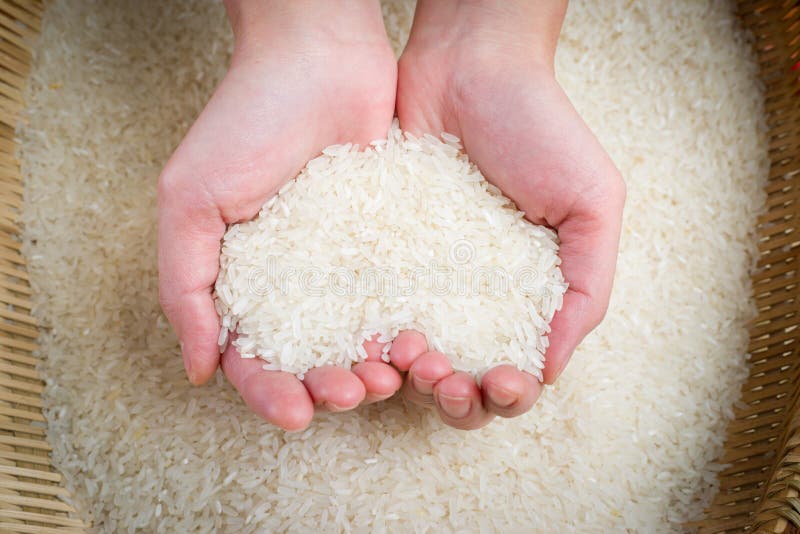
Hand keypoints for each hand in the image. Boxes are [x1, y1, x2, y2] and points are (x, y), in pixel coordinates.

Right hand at [158, 0, 400, 430]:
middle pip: (309, 360)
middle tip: (350, 394)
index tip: (293, 414)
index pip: (251, 358)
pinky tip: (418, 341)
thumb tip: (198, 370)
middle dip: (327, 388)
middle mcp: (294, 282)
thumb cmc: (245, 121)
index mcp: (242, 280)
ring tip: (389, 376)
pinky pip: (398, 295)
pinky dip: (405, 326)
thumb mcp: (190, 200)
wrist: (320, 58)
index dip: (268, 392)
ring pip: (358, 338)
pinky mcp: (390, 243)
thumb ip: (184, 285)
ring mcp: (345, 265)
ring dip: (371, 369)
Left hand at [393, 0, 625, 428]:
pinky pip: (371, 309)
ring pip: (412, 358)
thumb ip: (588, 287)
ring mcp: (423, 280)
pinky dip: (371, 338)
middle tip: (447, 379)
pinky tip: (372, 340)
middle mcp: (473, 298)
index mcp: (528, 297)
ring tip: (410, 356)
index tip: (504, 381)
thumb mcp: (591, 204)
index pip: (518, 372)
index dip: (511, 394)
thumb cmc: (540, 129)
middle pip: (463, 381)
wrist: (467, 67)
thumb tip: (553, 367)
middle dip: (459, 400)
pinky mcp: (380, 255)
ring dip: (412, 378)